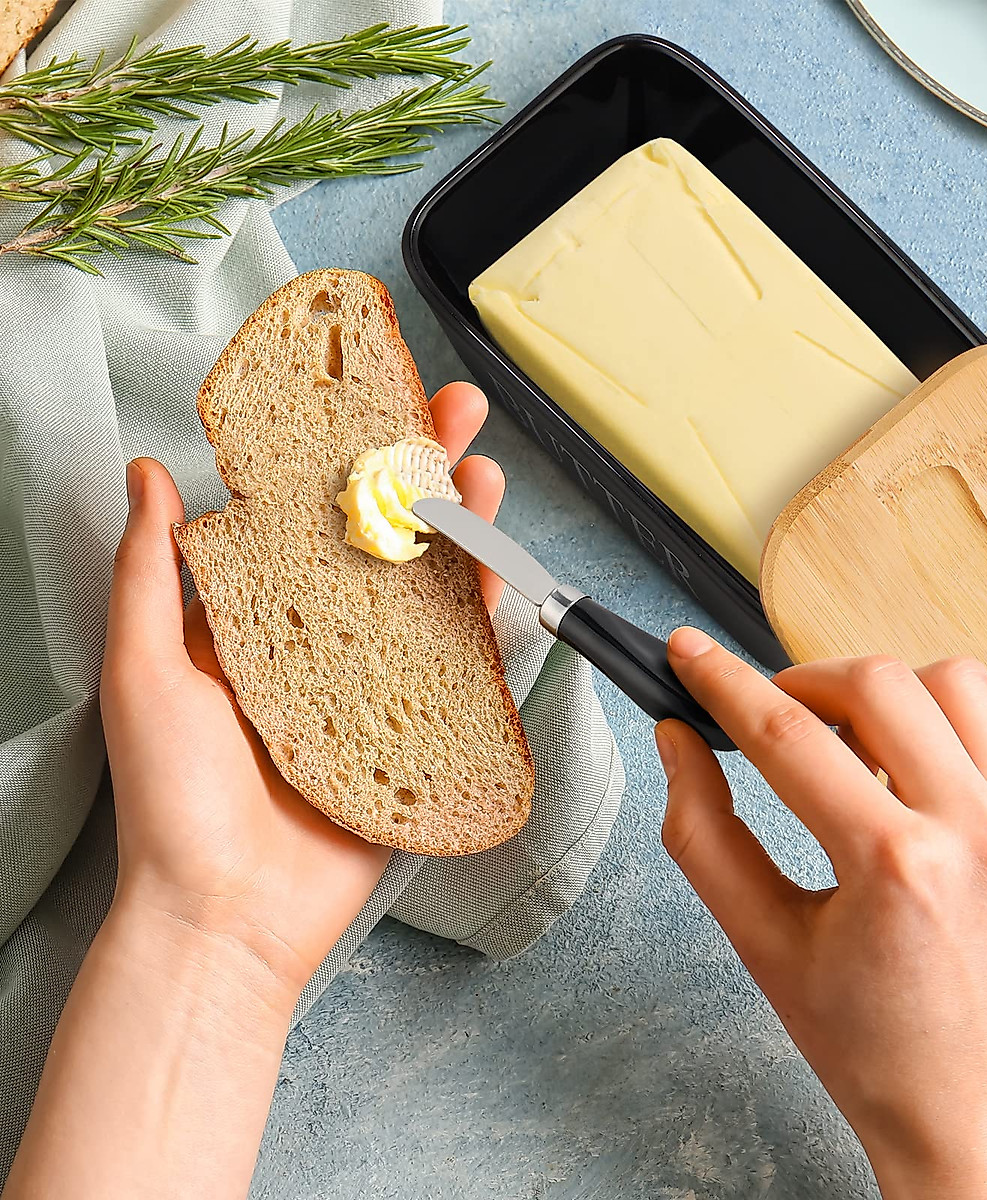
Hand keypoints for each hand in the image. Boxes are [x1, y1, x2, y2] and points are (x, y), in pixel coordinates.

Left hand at [100, 382, 505, 1002]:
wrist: (226, 916)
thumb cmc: (171, 801)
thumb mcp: (144, 671)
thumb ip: (152, 573)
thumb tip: (148, 475)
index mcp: (252, 618)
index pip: (305, 513)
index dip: (341, 453)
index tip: (368, 399)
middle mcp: (317, 641)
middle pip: (379, 537)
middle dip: (418, 471)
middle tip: (454, 413)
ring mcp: (372, 682)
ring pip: (427, 587)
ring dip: (459, 526)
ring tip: (483, 473)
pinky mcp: (415, 726)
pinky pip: (456, 660)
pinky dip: (481, 609)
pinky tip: (498, 563)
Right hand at [656, 630, 986, 1199]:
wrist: (974, 1117)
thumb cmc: (866, 1046)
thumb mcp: (760, 943)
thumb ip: (703, 832)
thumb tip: (677, 741)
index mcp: (895, 868)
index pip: (788, 735)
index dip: (724, 682)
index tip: (688, 653)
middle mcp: (977, 831)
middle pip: (877, 682)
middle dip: (802, 680)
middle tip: (768, 715)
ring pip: (950, 682)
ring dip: (880, 692)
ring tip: (841, 739)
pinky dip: (933, 727)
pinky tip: (899, 773)